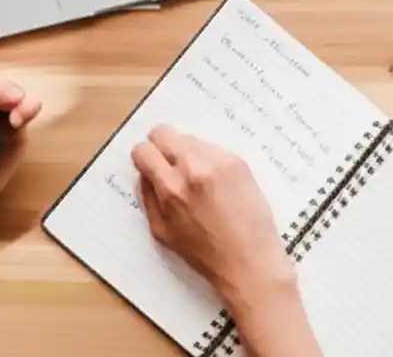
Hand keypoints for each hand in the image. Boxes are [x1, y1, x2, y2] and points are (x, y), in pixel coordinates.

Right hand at [132, 126, 293, 302]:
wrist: (250, 259)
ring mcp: (218, 161)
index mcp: (171, 188)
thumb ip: (148, 197)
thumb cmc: (203, 253)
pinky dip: (209, 161)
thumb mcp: (162, 231)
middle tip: (170, 167)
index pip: (144, 150)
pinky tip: (217, 184)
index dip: (143, 158)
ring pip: (190, 139)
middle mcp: (193, 167)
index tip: (149, 167)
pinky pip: (213, 149)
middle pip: (164, 132)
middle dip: (161, 147)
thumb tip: (146, 173)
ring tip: (199, 181)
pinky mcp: (238, 161)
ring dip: (187, 154)